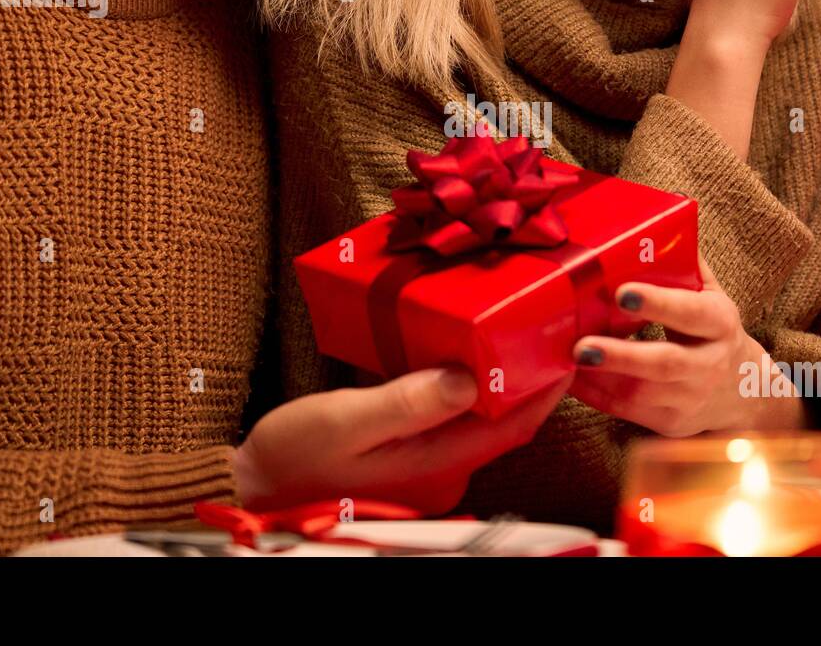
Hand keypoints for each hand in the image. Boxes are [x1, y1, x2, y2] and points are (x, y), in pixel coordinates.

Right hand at [232, 368, 570, 513]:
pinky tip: (455, 366)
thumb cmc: (294, 458)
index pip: (513, 424)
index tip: (567, 346)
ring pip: (477, 426)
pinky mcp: (409, 468)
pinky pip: (451, 428)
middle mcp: (443, 475)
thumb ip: (409, 400)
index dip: (546, 387)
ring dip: (494, 387)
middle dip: (527, 382)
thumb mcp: (347, 420)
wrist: (253, 491)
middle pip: (502, 425)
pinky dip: (463, 396)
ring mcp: (427, 475)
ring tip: (504, 338)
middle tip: (540, 330)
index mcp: (437, 465)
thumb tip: (471, 377)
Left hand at [569, 258, 803, 436]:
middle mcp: (708, 364)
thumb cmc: (713, 331)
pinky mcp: (669, 422)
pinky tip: (570, 378)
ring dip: (598, 378)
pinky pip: (626, 411)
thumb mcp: (713, 294)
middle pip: (665, 364)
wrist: (745, 392)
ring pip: (641, 394)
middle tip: (581, 347)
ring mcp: (690, 399)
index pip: (691, 312)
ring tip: (564, 360)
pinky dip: (595, 396)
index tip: (623, 294)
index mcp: (719, 323)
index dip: (659, 303)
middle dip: (621, 356)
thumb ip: (686, 264)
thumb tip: (656, 219)